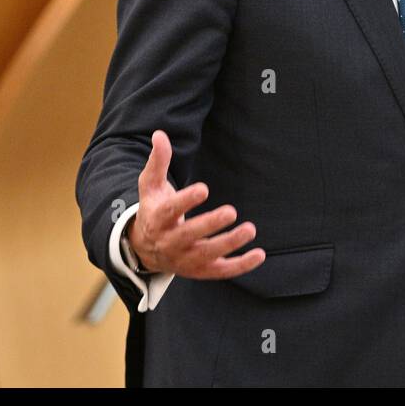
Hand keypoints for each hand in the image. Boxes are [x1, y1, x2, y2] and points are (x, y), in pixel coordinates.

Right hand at [129, 129, 265, 279]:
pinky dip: (241, 266)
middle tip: (231, 211)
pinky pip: (221, 271)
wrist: (145, 250)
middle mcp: (170, 242)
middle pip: (190, 235)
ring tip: (250, 229)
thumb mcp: (151, 186)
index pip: (170, 211)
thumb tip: (160, 134)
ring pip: (208, 255)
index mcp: (157, 219)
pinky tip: (260, 254)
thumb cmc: (154, 210)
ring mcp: (186, 259)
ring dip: (229, 244)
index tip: (204, 188)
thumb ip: (158, 161)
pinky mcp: (201, 270)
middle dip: (210, 225)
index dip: (186, 201)